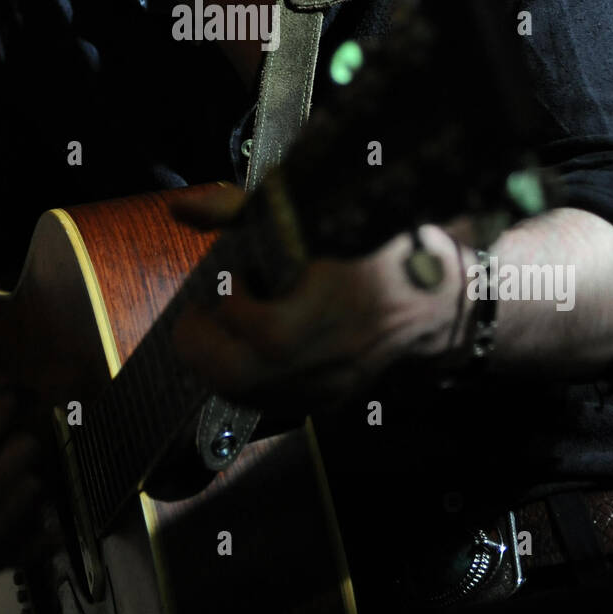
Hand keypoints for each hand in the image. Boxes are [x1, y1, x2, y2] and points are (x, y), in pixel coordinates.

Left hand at [170, 185, 465, 406]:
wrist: (432, 296)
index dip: (233, 299)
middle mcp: (329, 357)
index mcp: (332, 307)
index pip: (265, 330)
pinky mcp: (328, 401)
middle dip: (202, 344)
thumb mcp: (312, 214)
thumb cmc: (372, 245)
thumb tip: (180, 209)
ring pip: (245, 397)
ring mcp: (328, 387)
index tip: (238, 272)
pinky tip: (243, 351)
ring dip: (214, 363)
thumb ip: (239, 209)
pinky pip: (266, 404)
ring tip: (219, 328)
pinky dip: (240, 380)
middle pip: (240, 377)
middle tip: (200, 313)